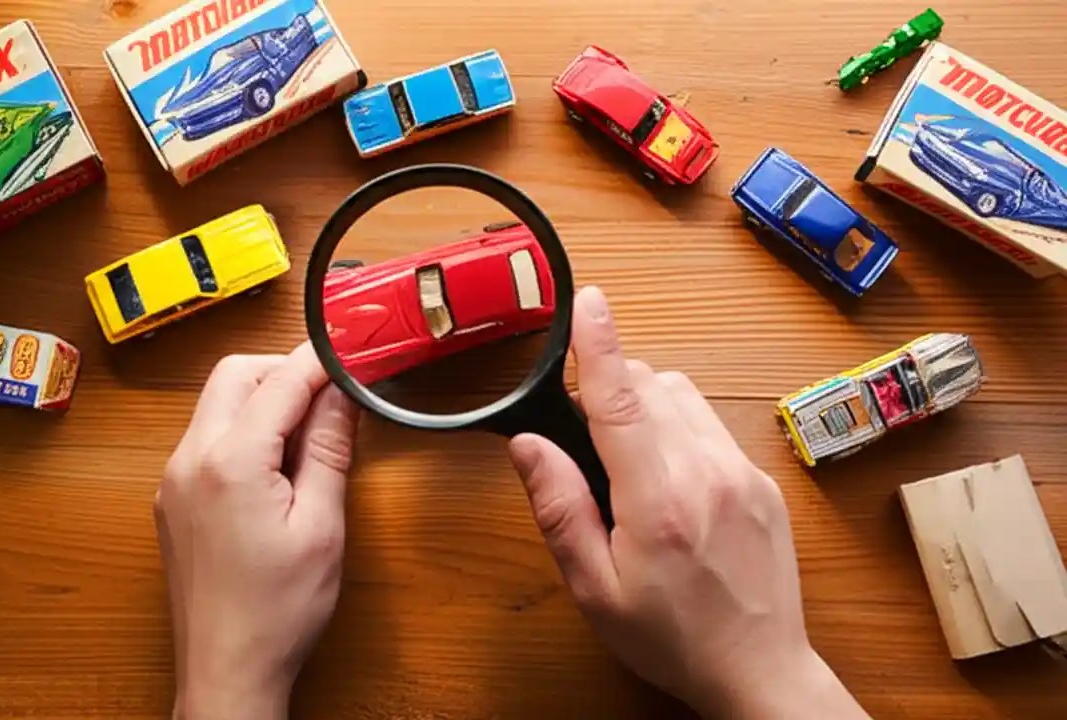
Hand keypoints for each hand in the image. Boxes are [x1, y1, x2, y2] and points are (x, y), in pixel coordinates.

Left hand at [157, 343, 358, 719]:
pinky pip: (206, 439)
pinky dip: (242, 433)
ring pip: (216, 405)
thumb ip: (329, 449)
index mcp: (229, 462)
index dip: (321, 362)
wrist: (227, 671)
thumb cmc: (276, 612)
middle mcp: (188, 460)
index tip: (351, 353)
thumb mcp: (321, 525)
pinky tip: (276, 468)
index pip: (280, 381)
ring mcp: (173, 480)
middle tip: (330, 397)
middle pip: (234, 376)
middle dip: (284, 372)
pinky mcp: (172, 499)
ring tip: (309, 440)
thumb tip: (341, 394)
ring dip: (262, 403)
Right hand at [509, 287, 867, 718]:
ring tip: (626, 457)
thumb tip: (529, 445)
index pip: (621, 400)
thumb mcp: (595, 590)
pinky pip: (710, 423)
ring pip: (683, 395)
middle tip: (584, 435)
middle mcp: (708, 473)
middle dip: (610, 386)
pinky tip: (667, 476)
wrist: (760, 671)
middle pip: (650, 385)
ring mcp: (742, 472)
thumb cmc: (672, 639)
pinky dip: (677, 426)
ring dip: (645, 402)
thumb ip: (561, 510)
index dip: (598, 345)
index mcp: (659, 502)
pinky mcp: (761, 479)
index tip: (588, 301)